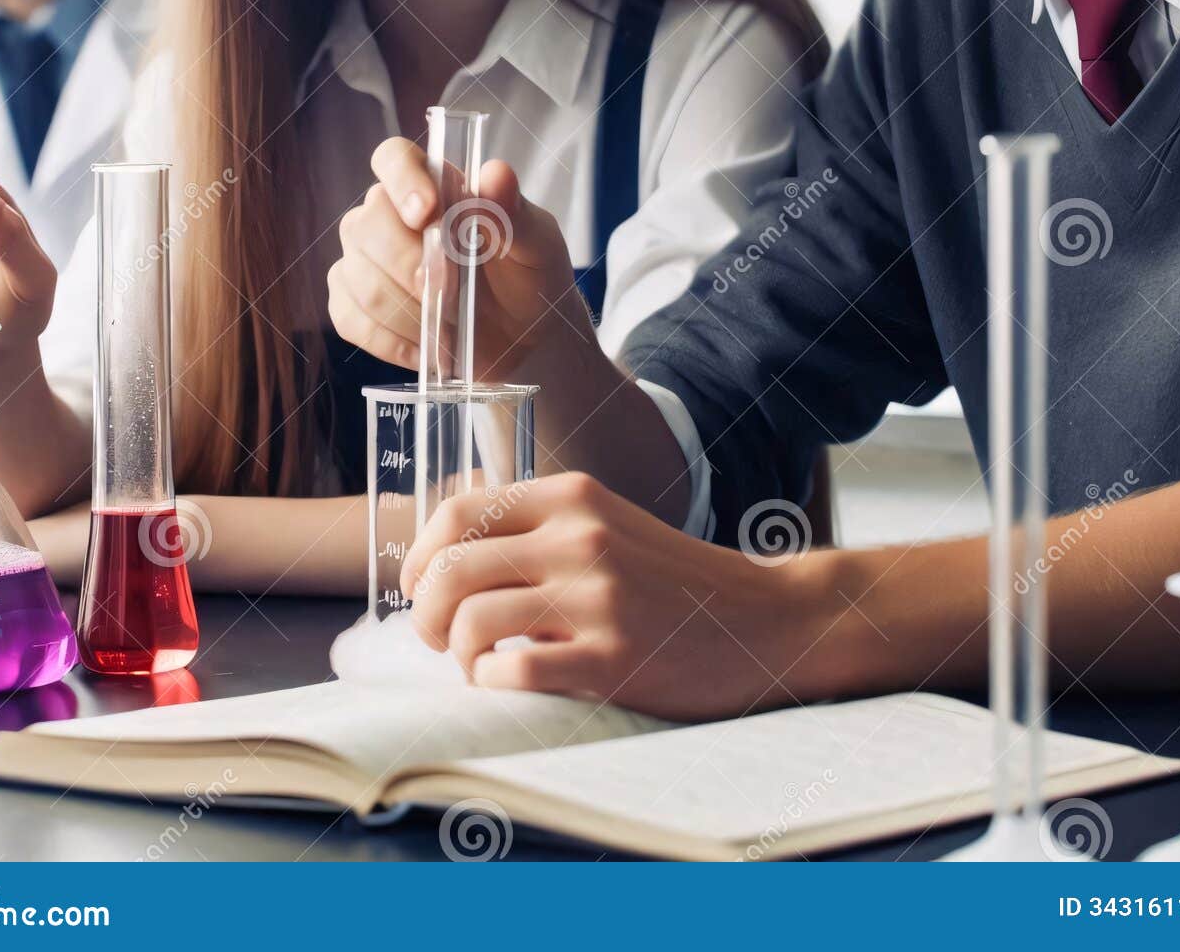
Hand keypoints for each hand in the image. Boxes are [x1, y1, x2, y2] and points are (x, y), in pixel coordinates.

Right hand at [327, 137, 595, 382]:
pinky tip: (424, 349)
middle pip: (367, 223)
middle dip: (408, 263)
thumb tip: (496, 174)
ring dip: (405, 308)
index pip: (394, 158)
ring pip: (358, 275)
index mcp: (433, 184)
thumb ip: (514, 210)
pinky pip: (349, 317)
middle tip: (451, 290)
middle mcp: (389, 214)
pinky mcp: (353, 303)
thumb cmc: (529, 275)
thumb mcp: (537, 243)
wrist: (524, 337)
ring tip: (447, 327)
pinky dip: (389, 339)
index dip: (402, 181)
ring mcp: (365, 259)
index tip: (427, 213)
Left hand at [399, 472, 837, 719]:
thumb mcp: (605, 525)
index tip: (418, 586)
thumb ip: (538, 530)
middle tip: (439, 635)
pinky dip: (491, 682)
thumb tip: (446, 559)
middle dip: (426, 611)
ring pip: (472, 621)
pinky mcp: (611, 658)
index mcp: (574, 498)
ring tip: (475, 663)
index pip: (459, 511)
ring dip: (457, 652)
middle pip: (452, 568)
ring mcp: (596, 599)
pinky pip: (513, 672)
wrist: (760, 618)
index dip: (420, 555)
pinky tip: (507, 680)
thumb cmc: (671, 578)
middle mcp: (581, 539)